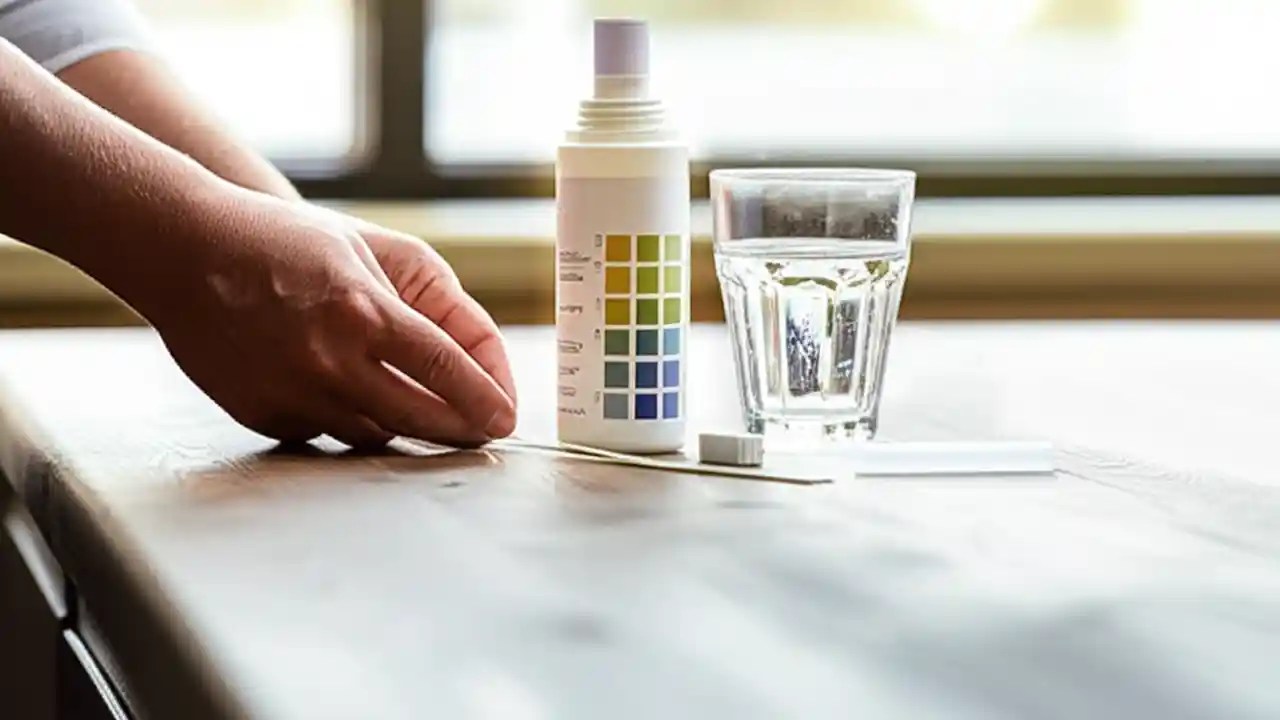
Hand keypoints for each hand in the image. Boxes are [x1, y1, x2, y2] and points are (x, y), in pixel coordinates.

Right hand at [132, 189, 515, 447]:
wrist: (187, 250)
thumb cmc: (291, 241)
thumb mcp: (379, 251)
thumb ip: (438, 305)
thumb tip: (480, 365)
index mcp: (362, 311)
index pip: (444, 370)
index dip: (484, 400)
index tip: (506, 418)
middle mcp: (328, 361)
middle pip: (419, 419)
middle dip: (462, 430)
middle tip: (484, 430)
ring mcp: (292, 395)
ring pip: (376, 436)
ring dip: (406, 427)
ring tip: (425, 409)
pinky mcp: (264, 416)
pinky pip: (327, 435)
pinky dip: (348, 417)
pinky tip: (342, 387)